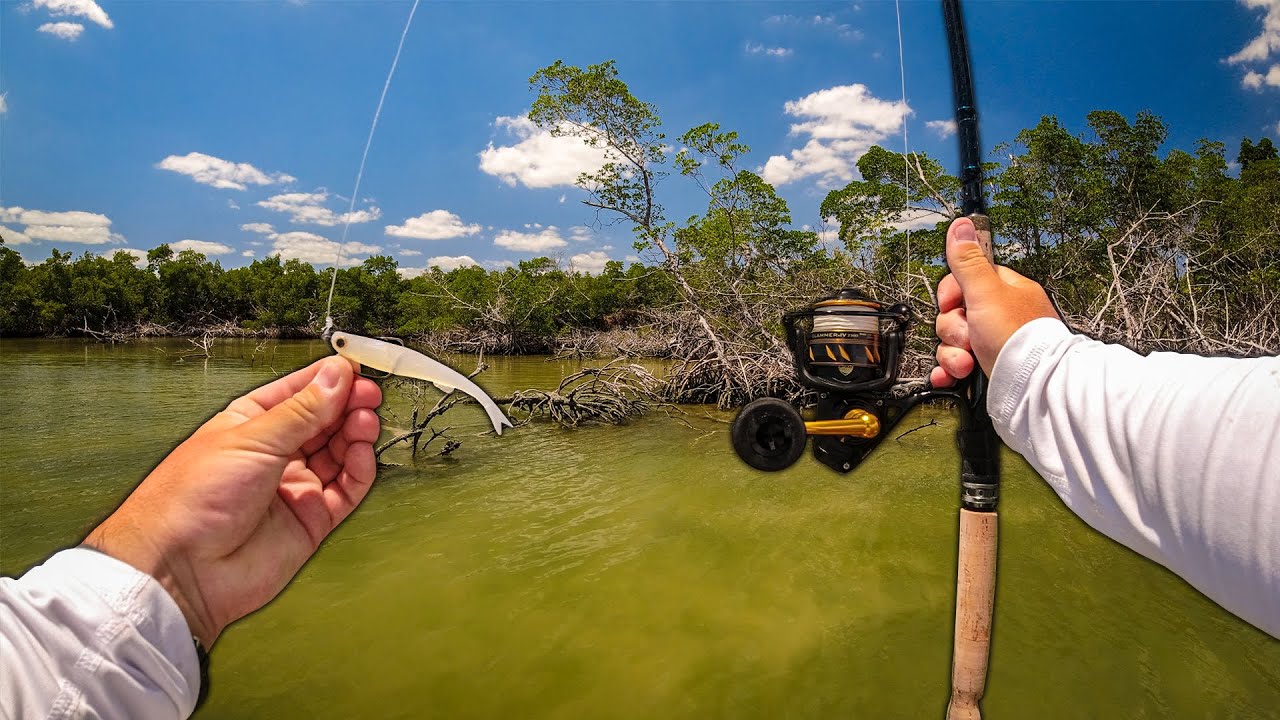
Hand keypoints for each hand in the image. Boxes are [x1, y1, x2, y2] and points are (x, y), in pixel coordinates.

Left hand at [83, 356, 382, 648]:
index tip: (356, 368)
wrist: (180, 570)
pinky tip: (361, 451)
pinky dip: (359, 469)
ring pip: (340, 452)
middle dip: (348, 404)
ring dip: (356, 433)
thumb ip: (303, 410)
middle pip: (325, 420)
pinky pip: (347, 489)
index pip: (300, 391)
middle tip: (369, 393)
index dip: (329, 379)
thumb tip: (336, 376)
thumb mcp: (251, 439)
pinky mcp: (312, 519)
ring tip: (365, 419)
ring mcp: (295, 486)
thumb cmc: (192, 499)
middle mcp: (275, 453)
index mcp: (252, 424)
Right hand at [930, 217, 1059, 387]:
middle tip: (968, 336)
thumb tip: (962, 225)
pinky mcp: (989, 366)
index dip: (952, 294)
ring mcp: (995, 342)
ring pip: (955, 340)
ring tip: (967, 362)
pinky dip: (951, 369)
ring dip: (952, 353)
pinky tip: (953, 374)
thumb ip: (968, 261)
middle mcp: (1002, 315)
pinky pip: (958, 363)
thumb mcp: (986, 292)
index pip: (965, 281)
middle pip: (956, 313)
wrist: (1034, 388)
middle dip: (953, 329)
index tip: (954, 304)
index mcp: (1006, 291)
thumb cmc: (1018, 338)